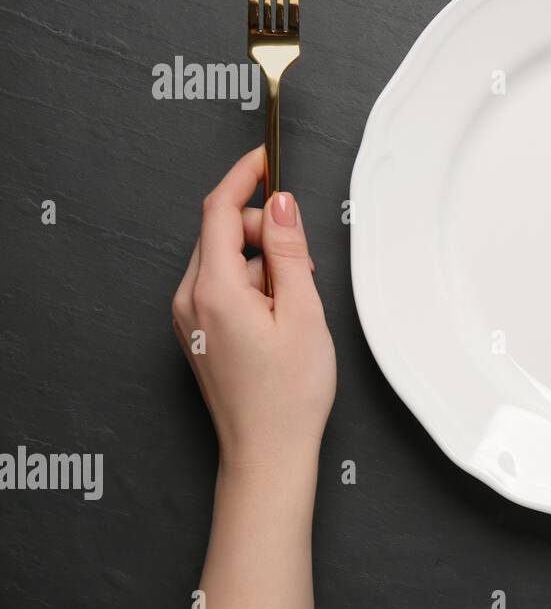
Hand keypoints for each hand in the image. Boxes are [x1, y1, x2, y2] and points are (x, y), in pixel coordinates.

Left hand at [171, 146, 335, 468]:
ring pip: (224, 259)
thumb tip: (281, 203)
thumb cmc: (290, 394)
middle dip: (264, 231)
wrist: (267, 452)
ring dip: (260, 263)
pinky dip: (251, 284)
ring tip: (292, 306)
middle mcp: (190, 299)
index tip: (266, 156)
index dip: (244, 175)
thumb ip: (290, 252)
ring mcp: (188, 317)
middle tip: (303, 267)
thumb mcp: (304, 312)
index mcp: (215, 290)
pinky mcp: (197, 331)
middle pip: (221, 232)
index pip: (220, 210)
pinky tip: (276, 317)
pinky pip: (221, 285)